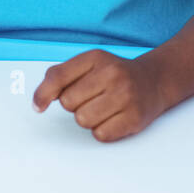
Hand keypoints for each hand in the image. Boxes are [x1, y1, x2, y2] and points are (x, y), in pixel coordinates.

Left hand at [32, 49, 168, 142]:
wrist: (155, 81)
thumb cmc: (115, 74)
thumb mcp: (89, 64)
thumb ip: (61, 76)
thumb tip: (39, 101)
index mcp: (96, 58)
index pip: (58, 77)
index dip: (43, 94)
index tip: (38, 107)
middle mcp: (113, 74)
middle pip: (69, 103)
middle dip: (75, 105)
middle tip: (93, 98)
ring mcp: (126, 96)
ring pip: (83, 120)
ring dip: (88, 119)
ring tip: (103, 108)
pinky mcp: (134, 118)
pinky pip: (100, 135)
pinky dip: (103, 130)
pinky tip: (113, 118)